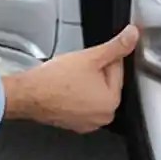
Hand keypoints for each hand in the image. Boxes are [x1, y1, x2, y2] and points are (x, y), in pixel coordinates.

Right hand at [1, 24, 139, 133]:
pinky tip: (63, 87)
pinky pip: (80, 103)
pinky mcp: (72, 123)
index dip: (102, 58)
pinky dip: (74, 94)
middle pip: (105, 83)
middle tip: (76, 68)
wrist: (28, 95)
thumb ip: (116, 46)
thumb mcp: (90, 57)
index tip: (88, 57)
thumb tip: (132, 36)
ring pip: (91, 92)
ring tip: (68, 78)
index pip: (117, 69)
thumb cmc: (54, 81)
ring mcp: (87, 122)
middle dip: (94, 72)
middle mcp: (102, 117)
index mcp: (112, 102)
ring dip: (84, 82)